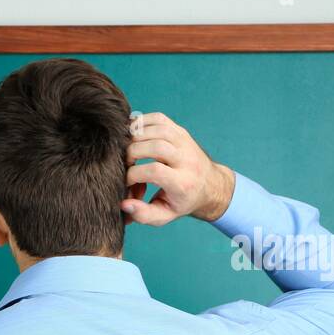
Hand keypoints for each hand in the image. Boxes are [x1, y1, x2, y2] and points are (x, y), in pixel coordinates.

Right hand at [120, 112, 234, 225]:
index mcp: (183, 182)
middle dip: (132, 154)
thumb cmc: (181, 202)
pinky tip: (132, 136)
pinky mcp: (180, 131)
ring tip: (128, 152)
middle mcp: (186, 159)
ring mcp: (184, 141)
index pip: (154, 171)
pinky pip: (158, 118)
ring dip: (135, 138)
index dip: (133, 175)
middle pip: (155, 146)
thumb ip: (143, 214)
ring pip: (156, 129)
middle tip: (125, 165)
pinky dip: (142, 123)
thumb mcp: (164, 216)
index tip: (127, 183)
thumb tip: (124, 203)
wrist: (208, 186)